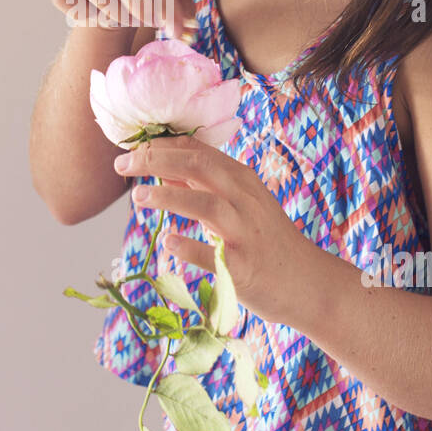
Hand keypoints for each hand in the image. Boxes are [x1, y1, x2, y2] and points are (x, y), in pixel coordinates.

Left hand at [115, 134, 310, 324]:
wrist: (309, 283)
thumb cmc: (267, 241)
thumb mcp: (240, 204)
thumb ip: (204, 187)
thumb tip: (162, 171)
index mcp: (241, 179)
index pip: (197, 151)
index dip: (160, 147)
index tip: (130, 150)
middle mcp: (244, 199)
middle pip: (198, 167)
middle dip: (156, 161)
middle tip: (122, 165)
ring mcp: (246, 232)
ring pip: (206, 204)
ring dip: (169, 197)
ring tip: (138, 197)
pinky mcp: (244, 267)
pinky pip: (214, 255)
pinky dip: (189, 247)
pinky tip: (169, 242)